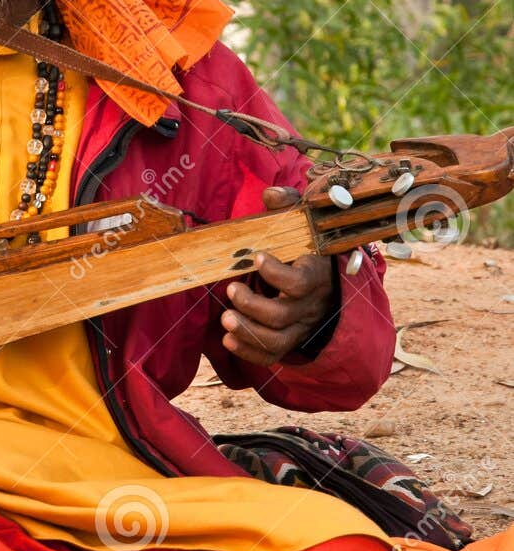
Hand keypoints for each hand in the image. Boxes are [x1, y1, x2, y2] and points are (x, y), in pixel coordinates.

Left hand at [220, 185, 336, 365]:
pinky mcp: (288, 339)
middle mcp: (309, 305)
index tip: (257, 258)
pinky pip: (272, 356)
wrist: (325, 279)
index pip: (301, 282)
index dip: (278, 274)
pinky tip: (228, 339)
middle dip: (254, 306)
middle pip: (283, 315)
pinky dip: (249, 352)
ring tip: (226, 318)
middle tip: (231, 289)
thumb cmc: (304, 246)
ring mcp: (299, 326)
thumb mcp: (300, 220)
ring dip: (249, 332)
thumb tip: (270, 194)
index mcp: (314, 274)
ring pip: (277, 340)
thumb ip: (287, 204)